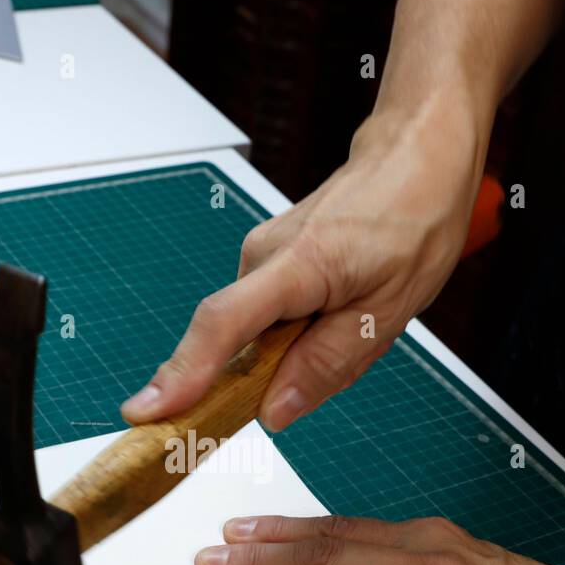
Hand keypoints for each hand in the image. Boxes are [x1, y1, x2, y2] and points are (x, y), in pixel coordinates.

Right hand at [122, 101, 480, 431]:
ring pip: (259, 335)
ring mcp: (259, 256)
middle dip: (271, 377)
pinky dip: (299, 331)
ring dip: (298, 350)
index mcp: (300, 263)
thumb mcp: (389, 310)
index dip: (184, 372)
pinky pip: (268, 318)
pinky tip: (342, 308)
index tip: (148, 410)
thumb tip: (274, 411)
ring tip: (358, 316)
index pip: (223, 323)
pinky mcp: (265, 262)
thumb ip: (328, 363)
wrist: (416, 153)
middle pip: (236, 342)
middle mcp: (262, 255)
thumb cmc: (413, 218)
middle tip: (335, 359)